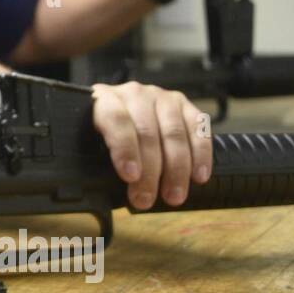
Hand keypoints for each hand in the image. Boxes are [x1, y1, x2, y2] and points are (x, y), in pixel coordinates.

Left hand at [89, 82, 212, 209]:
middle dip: (150, 171)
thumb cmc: (105, 133)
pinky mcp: (184, 105)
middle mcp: (134, 94)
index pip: (116, 120)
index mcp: (105, 100)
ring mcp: (161, 97)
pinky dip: (201, 155)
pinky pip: (198, 129)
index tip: (130, 176)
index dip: (125, 149)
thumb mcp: (93, 142)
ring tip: (173, 195)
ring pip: (173, 133)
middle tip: (147, 198)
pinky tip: (198, 176)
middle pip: (147, 132)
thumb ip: (98, 158)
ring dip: (176, 169)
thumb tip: (105, 191)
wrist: (122, 110)